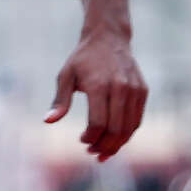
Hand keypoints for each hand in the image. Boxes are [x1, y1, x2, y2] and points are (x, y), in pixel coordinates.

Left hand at [46, 30, 147, 160]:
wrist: (108, 38)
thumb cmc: (83, 59)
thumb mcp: (66, 75)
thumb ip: (60, 100)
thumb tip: (48, 121)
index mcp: (99, 85)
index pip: (99, 123)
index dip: (90, 137)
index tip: (81, 141)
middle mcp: (120, 88)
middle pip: (116, 129)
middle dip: (104, 146)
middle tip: (92, 152)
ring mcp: (135, 90)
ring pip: (129, 128)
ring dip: (117, 144)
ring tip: (103, 152)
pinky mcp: (143, 91)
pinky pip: (137, 119)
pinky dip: (127, 133)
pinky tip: (115, 140)